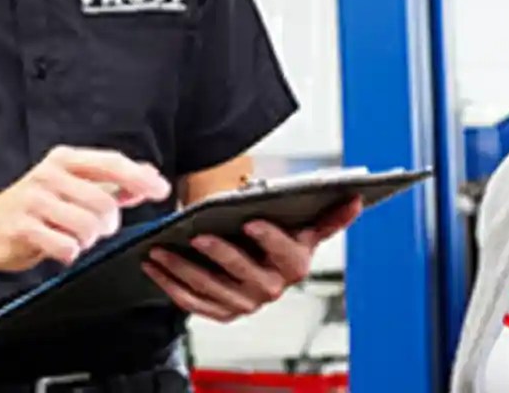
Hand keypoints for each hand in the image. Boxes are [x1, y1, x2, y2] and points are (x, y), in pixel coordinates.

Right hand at [0, 145, 170, 271]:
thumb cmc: (30, 208)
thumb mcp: (71, 187)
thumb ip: (110, 183)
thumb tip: (147, 178)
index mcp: (64, 160)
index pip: (111, 163)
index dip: (139, 177)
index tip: (161, 190)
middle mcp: (49, 176)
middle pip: (104, 202)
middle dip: (108, 223)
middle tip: (96, 228)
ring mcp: (35, 201)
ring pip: (88, 226)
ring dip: (87, 240)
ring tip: (73, 237)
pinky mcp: (24, 228)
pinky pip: (66, 246)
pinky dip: (69, 253)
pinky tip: (58, 247)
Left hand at [142, 197, 362, 321]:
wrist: (259, 261)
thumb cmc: (280, 236)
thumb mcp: (303, 223)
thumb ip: (328, 213)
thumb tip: (355, 196)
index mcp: (295, 264)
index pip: (287, 254)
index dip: (269, 238)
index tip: (251, 220)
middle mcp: (272, 288)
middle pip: (245, 275)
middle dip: (221, 254)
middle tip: (197, 235)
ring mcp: (244, 302)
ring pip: (212, 289)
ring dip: (183, 269)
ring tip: (160, 248)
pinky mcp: (221, 310)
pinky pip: (192, 302)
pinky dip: (170, 283)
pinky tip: (153, 264)